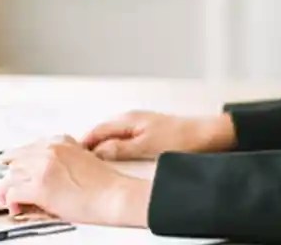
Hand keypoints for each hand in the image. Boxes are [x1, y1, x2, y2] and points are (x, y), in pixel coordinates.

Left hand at [0, 135, 150, 226]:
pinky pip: (13, 193)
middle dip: (13, 177)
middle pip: (15, 161)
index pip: (27, 148)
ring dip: (10, 189)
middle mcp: (49, 150)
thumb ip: (60, 159)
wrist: (115, 196)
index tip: (16, 170)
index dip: (19, 163)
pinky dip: (11, 201)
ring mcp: (43, 166)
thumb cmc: (105, 184)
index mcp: (60, 141)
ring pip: (11, 176)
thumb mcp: (82, 159)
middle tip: (13, 190)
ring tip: (14, 201)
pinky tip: (17, 207)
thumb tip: (42, 174)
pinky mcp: (40, 186)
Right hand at [81, 111, 235, 160]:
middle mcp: (133, 119)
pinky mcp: (150, 131)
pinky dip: (116, 147)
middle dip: (90, 144)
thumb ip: (120, 149)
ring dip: (103, 146)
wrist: (207, 135)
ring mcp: (141, 124)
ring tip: (95, 162)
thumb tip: (98, 151)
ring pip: (113, 135)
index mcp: (129, 120)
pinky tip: (118, 158)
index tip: (72, 155)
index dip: (83, 143)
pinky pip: (124, 138)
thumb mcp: (146, 148)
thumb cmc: (181, 139)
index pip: (97, 130)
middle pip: (103, 132)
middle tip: (78, 160)